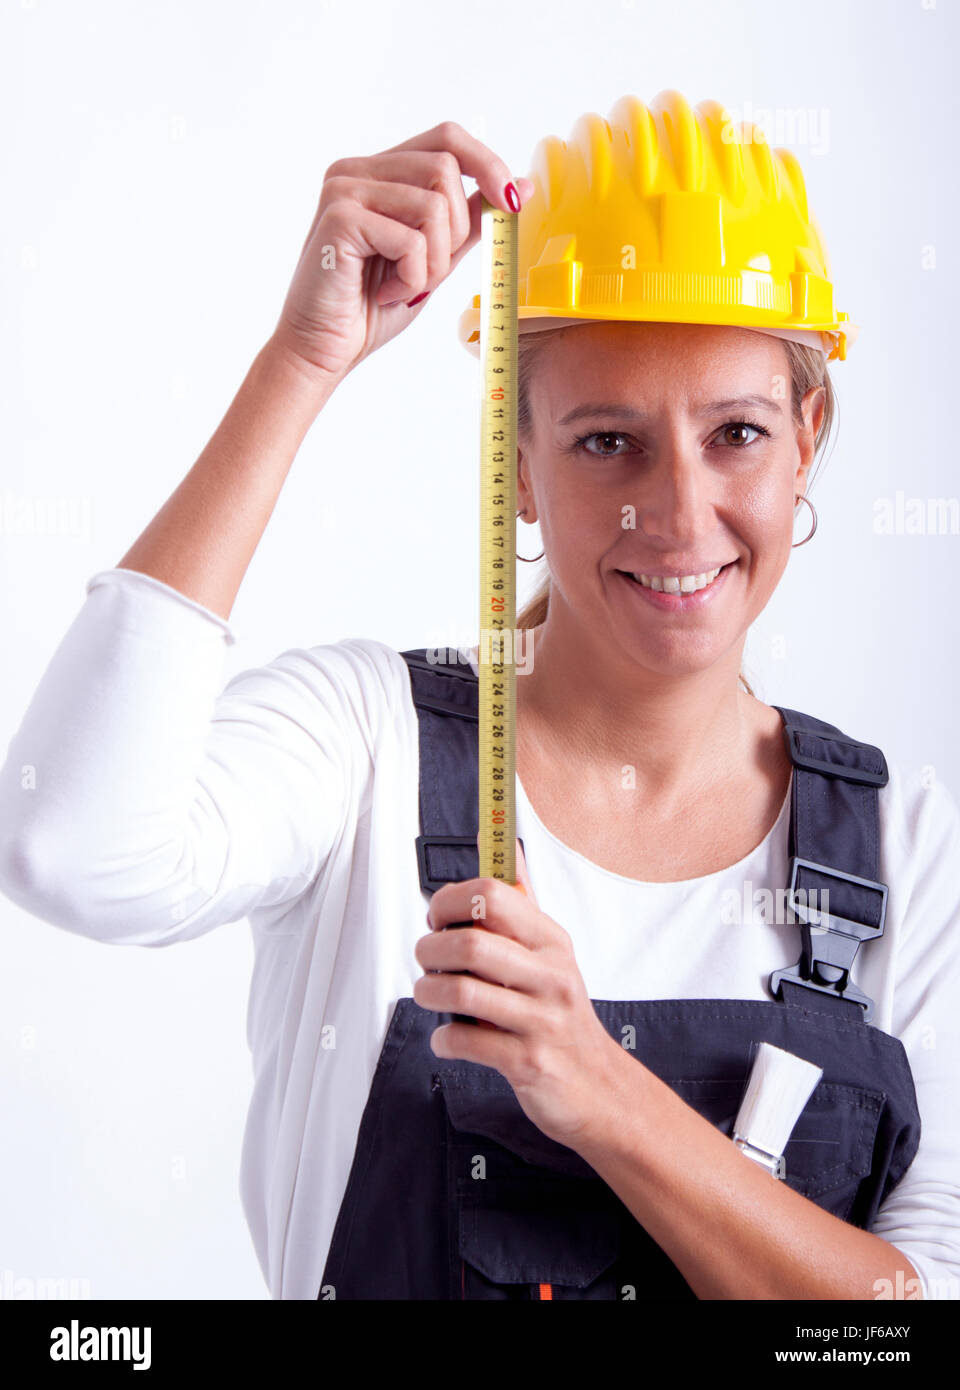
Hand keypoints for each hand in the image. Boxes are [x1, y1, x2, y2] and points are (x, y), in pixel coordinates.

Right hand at [269, 121, 533, 383]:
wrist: (322, 350)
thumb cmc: (369, 308)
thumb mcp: (434, 258)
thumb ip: (469, 221)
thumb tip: (520, 188)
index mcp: (379, 172)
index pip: (447, 138)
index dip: (487, 163)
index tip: (511, 201)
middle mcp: (357, 170)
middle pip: (446, 169)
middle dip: (456, 231)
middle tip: (428, 272)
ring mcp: (345, 189)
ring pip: (434, 206)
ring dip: (433, 262)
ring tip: (404, 286)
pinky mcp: (340, 218)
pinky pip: (411, 240)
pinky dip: (412, 278)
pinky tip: (386, 293)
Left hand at [413, 841, 623, 1151]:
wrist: (597, 1085)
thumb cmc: (561, 1012)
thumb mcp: (550, 951)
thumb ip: (522, 900)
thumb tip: (507, 845)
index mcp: (550, 939)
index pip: (492, 895)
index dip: (449, 901)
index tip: (438, 918)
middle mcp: (550, 975)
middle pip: (470, 944)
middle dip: (430, 950)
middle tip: (427, 960)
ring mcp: (541, 1020)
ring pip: (461, 993)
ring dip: (429, 993)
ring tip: (430, 996)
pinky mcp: (528, 1061)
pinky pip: (466, 1041)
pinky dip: (444, 1040)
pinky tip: (448, 1039)